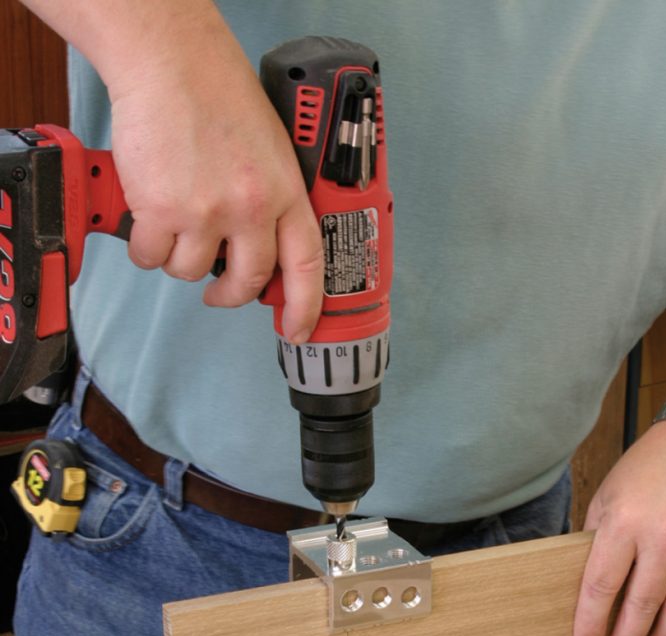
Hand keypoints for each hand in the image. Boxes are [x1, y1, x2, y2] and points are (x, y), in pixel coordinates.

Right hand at [108, 25, 323, 341]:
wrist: (171, 62)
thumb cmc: (217, 94)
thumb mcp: (270, 148)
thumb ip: (271, 198)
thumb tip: (260, 245)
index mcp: (284, 193)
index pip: (307, 265)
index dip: (305, 306)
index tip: (298, 329)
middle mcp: (250, 209)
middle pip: (246, 281)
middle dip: (229, 295)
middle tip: (218, 292)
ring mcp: (206, 213)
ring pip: (191, 272)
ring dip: (179, 258)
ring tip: (173, 221)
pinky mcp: (162, 212)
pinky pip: (150, 257)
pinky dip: (144, 246)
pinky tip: (146, 216)